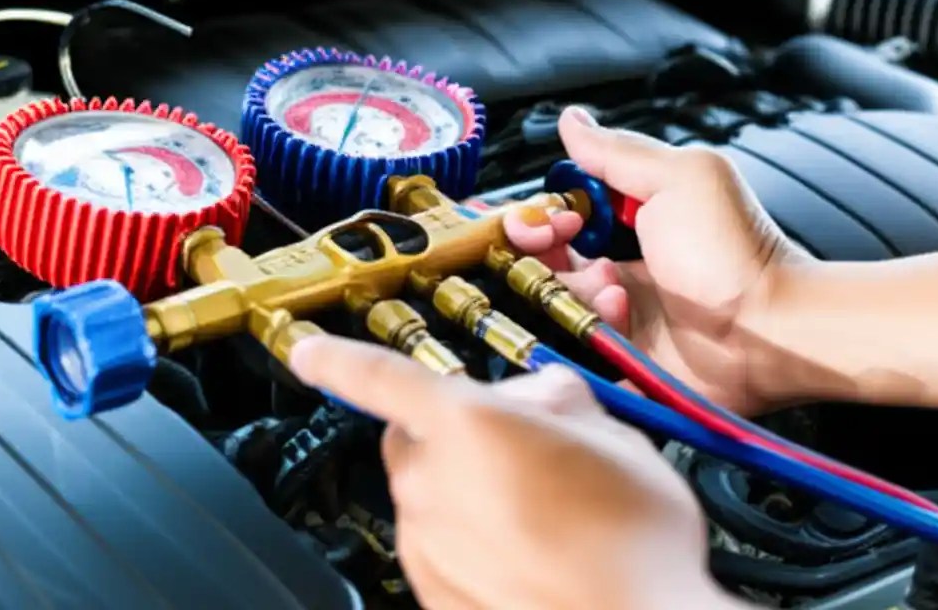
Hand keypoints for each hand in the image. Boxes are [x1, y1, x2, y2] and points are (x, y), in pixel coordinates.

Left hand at [289, 336, 730, 609]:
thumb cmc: (630, 540)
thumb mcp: (615, 435)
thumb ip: (560, 400)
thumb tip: (545, 396)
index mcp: (467, 423)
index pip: (376, 377)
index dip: (335, 358)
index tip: (307, 351)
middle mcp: (431, 480)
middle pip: (413, 438)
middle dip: (450, 432)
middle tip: (519, 444)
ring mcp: (429, 542)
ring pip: (431, 494)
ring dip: (469, 488)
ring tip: (544, 509)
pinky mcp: (436, 591)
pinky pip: (442, 545)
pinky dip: (471, 539)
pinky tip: (531, 549)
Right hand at [505, 107, 808, 414]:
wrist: (768, 328)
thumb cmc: (733, 251)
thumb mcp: (677, 179)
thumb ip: (618, 152)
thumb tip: (573, 121)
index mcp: (633, 222)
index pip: (560, 215)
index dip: (542, 214)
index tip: (553, 215)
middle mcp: (623, 267)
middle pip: (547, 260)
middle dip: (548, 254)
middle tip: (569, 248)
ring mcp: (622, 315)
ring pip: (558, 304)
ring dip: (578, 290)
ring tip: (617, 290)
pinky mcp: (623, 359)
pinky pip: (578, 349)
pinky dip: (592, 330)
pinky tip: (623, 319)